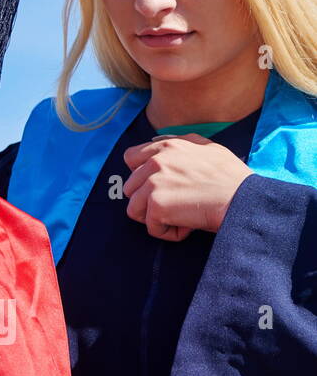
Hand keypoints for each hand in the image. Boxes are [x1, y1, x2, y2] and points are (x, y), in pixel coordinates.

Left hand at [123, 134, 252, 240]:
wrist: (244, 199)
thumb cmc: (232, 178)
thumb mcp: (208, 148)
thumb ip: (181, 145)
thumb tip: (159, 143)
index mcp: (166, 146)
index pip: (130, 158)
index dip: (141, 176)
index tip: (159, 187)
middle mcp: (155, 161)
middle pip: (131, 187)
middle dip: (148, 200)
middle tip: (176, 206)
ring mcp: (153, 182)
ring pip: (135, 209)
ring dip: (156, 218)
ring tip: (181, 217)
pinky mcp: (156, 204)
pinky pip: (152, 227)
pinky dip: (168, 232)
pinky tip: (188, 227)